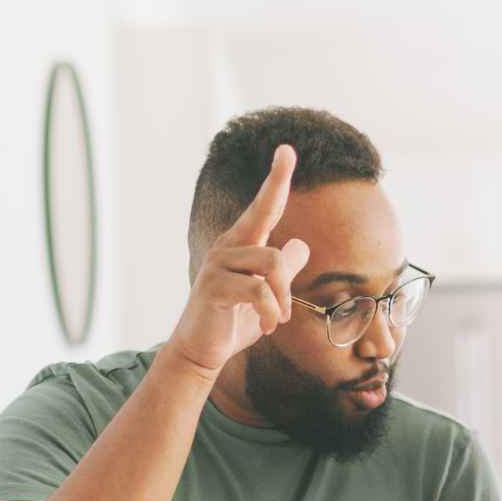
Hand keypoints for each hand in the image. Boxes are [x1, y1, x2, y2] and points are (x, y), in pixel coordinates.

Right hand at [166, 144, 312, 376]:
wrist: (201, 351)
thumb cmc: (233, 321)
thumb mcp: (266, 296)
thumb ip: (283, 270)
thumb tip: (300, 245)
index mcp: (241, 244)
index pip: (264, 207)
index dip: (277, 178)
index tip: (287, 149)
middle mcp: (227, 247)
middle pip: (273, 243)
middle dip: (286, 282)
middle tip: (285, 314)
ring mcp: (218, 265)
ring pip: (272, 266)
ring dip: (281, 301)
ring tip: (275, 322)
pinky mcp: (214, 286)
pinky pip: (259, 291)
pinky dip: (270, 312)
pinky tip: (267, 327)